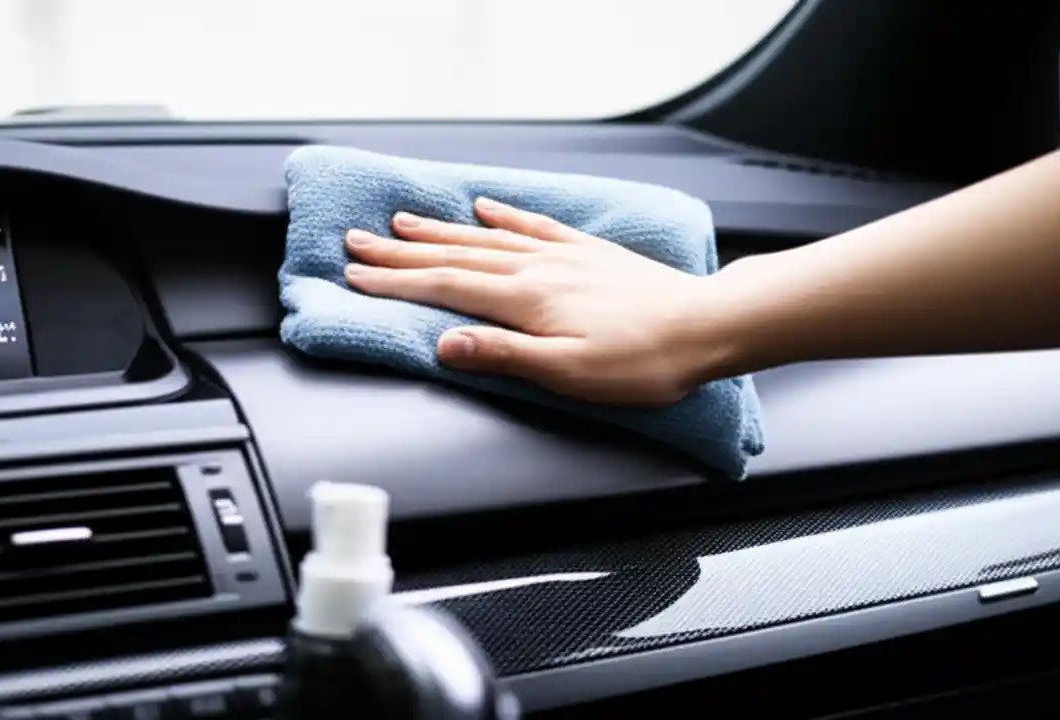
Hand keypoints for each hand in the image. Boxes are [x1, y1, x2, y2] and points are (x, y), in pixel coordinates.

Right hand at [343, 197, 734, 404]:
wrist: (705, 326)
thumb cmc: (641, 362)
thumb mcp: (568, 373)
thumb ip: (503, 355)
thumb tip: (444, 343)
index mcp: (526, 300)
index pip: (445, 287)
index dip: (396, 283)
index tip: (355, 276)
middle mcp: (537, 268)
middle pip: (455, 255)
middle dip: (401, 252)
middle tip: (357, 242)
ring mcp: (562, 255)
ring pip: (486, 236)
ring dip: (439, 230)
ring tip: (402, 221)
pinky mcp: (587, 252)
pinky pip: (534, 225)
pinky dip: (503, 214)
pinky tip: (483, 205)